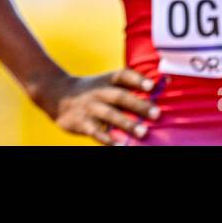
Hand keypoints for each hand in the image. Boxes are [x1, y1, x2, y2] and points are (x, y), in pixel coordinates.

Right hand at [34, 69, 159, 144]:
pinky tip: (120, 147)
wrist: (55, 93)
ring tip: (143, 132)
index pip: (122, 76)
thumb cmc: (92, 90)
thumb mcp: (105, 81)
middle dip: (138, 104)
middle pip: (119, 97)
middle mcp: (98, 92)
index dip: (137, 80)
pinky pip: (95, 132)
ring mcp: (89, 108)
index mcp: (106, 81)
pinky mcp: (81, 123)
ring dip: (126, 123)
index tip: (152, 86)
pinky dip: (108, 139)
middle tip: (157, 113)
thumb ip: (131, 84)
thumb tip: (166, 82)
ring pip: (109, 115)